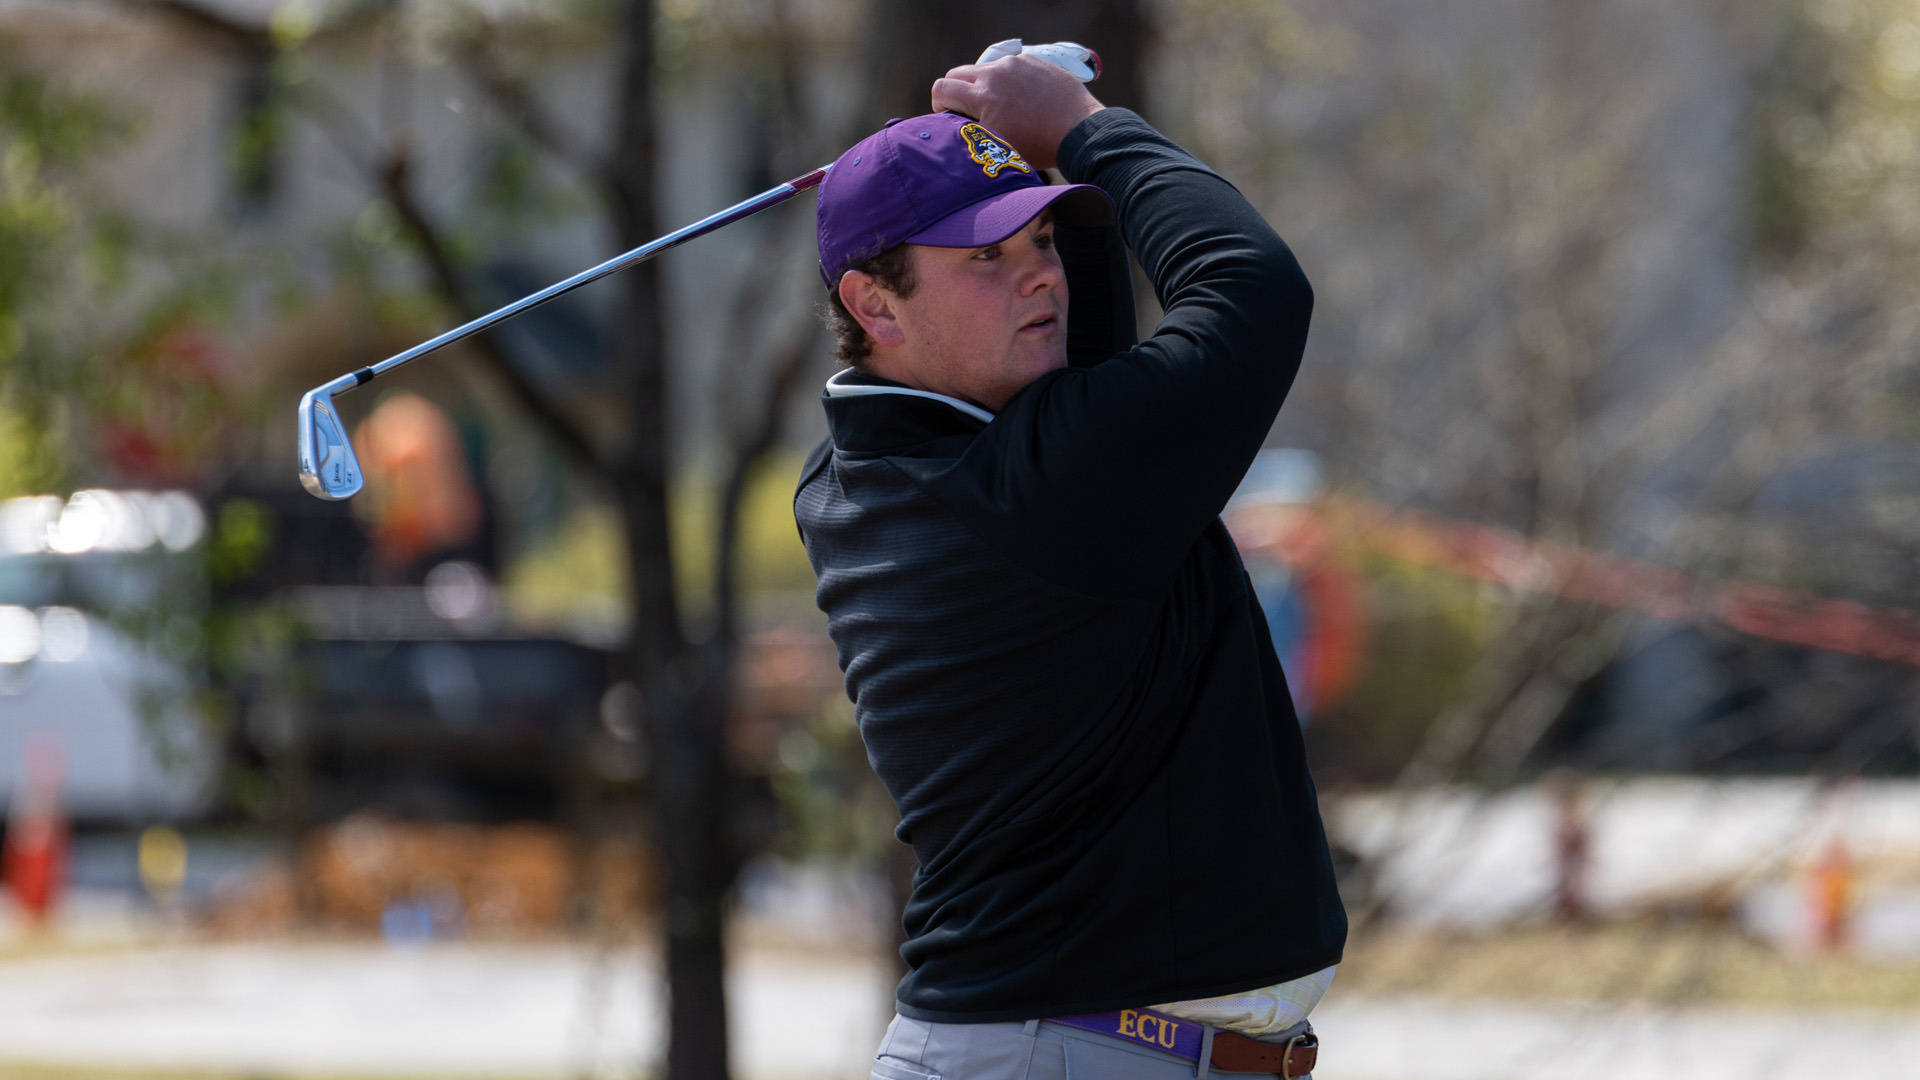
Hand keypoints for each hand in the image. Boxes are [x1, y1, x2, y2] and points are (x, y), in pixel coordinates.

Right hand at [931, 54, 1104, 170]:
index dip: (940, 106)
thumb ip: (970, 134)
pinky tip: (1021, 99)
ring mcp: (1015, 63)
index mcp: (983, 96)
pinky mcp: (1032, 60)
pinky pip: (1008, 66)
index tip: (950, 118)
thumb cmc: (1038, 146)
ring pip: (983, 69)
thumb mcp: (996, 148)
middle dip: (956, 93)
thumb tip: (952, 132)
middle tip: (969, 113)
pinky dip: (1006, 80)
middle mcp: (996, 72)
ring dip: (982, 86)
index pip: (941, 88)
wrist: (1080, 131)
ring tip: (999, 107)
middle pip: (957, 74)